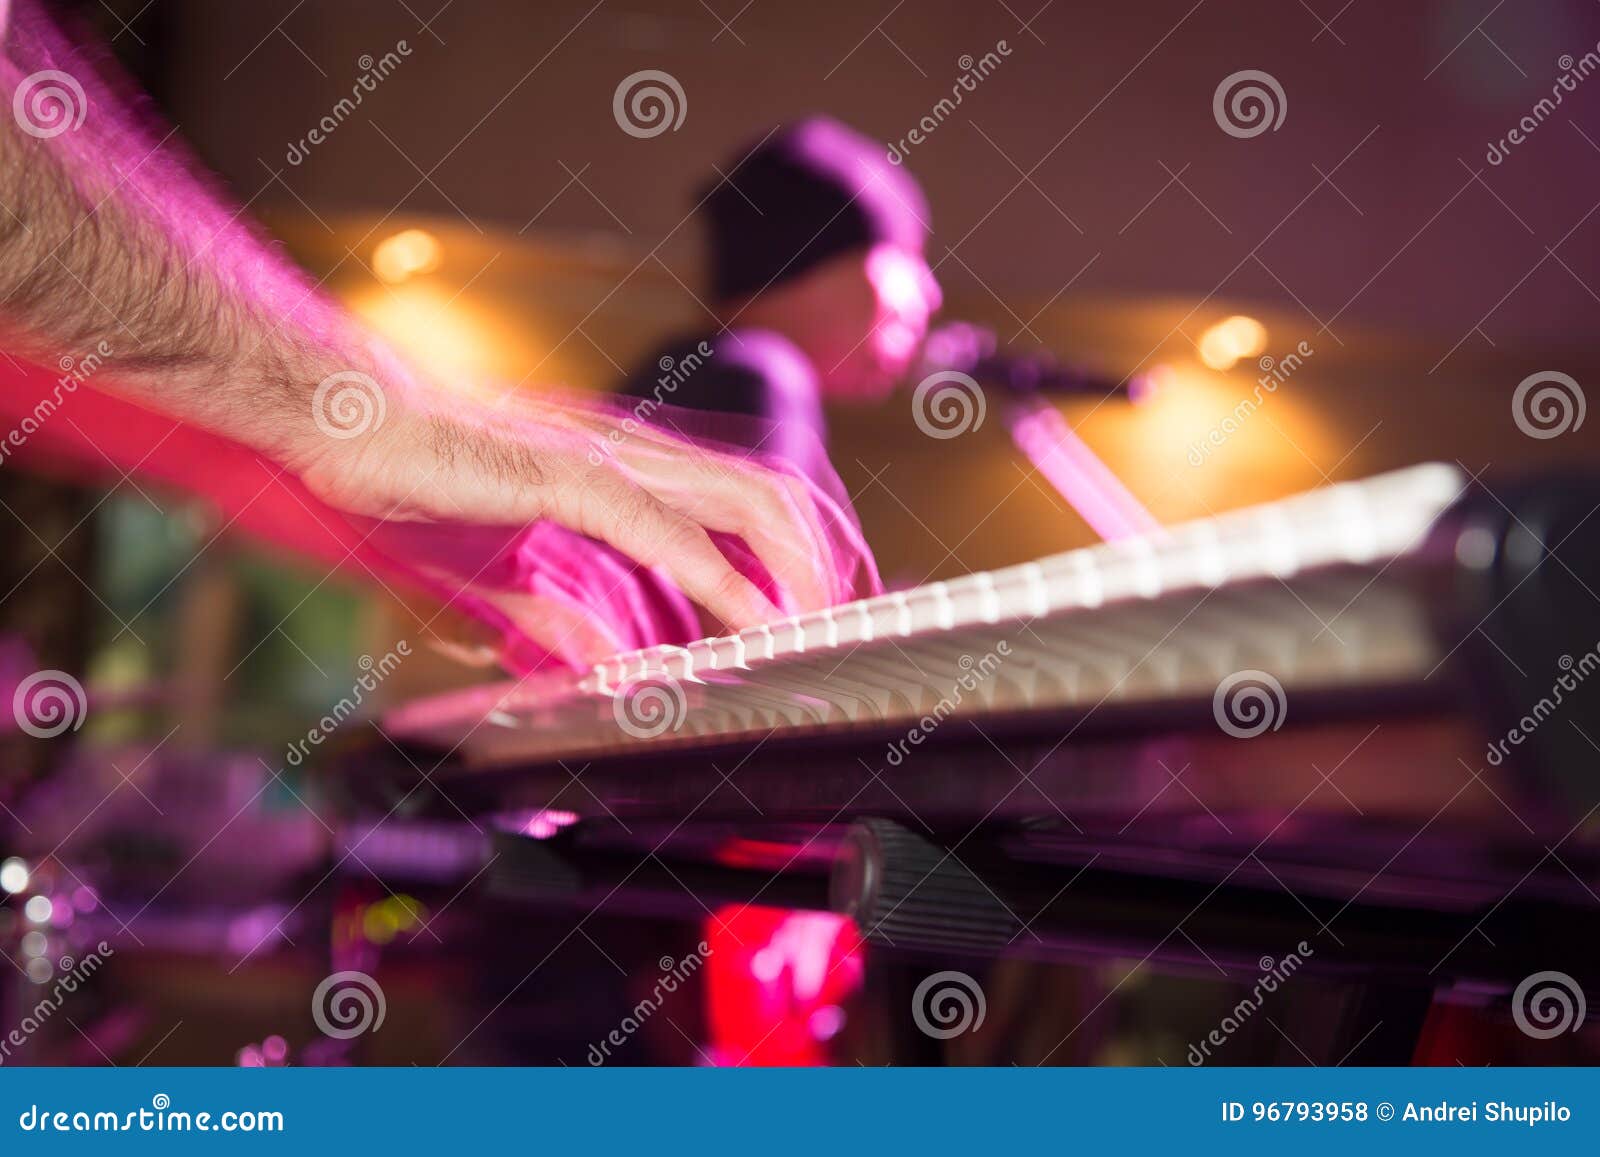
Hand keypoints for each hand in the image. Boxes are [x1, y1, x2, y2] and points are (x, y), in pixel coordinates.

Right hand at [287, 385, 856, 639]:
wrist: (347, 425)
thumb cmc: (421, 487)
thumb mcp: (505, 573)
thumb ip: (557, 615)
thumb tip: (604, 666)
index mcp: (631, 469)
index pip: (751, 499)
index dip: (804, 549)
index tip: (833, 605)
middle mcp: (637, 455)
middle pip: (772, 494)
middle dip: (828, 558)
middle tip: (858, 621)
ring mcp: (606, 459)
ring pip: (740, 499)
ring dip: (792, 566)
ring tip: (822, 625)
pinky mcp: (562, 474)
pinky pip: (655, 524)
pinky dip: (709, 573)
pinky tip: (746, 616)